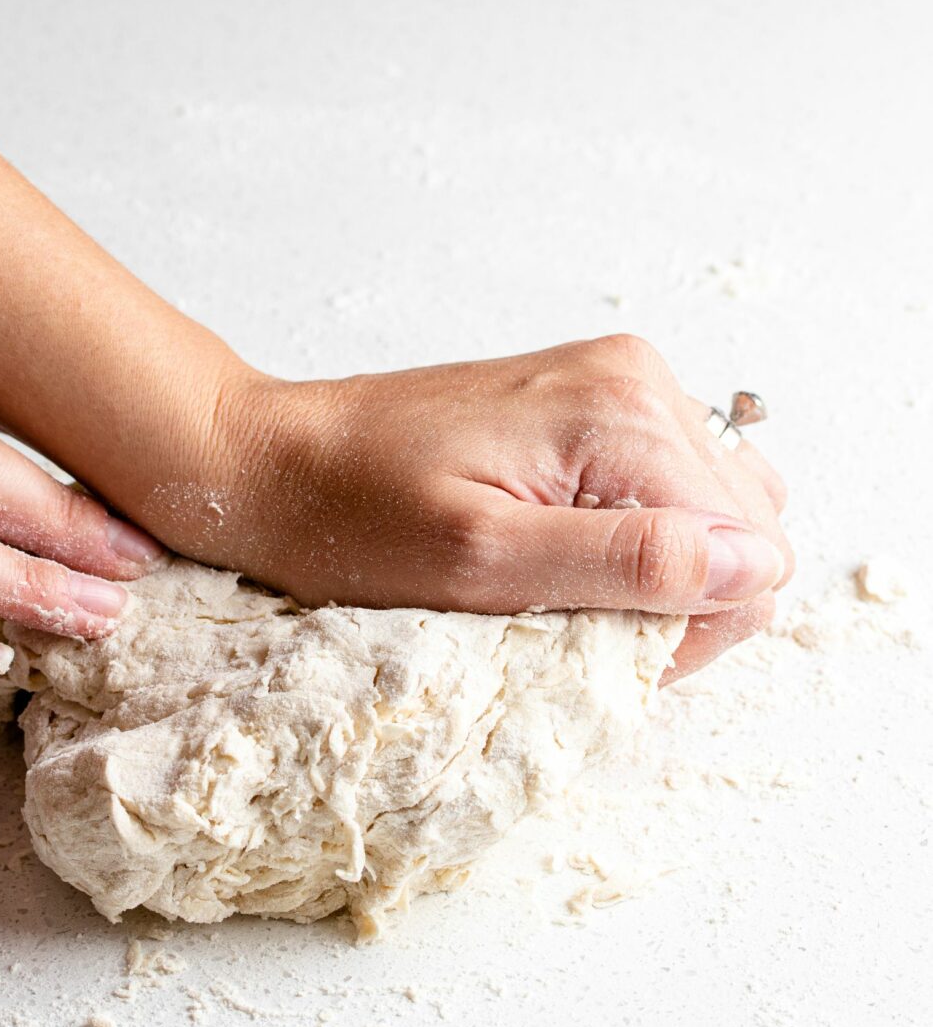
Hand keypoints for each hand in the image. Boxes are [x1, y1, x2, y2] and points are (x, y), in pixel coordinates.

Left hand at [147, 334, 793, 682]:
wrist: (273, 461)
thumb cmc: (352, 515)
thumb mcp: (482, 561)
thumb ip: (623, 563)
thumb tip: (752, 568)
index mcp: (623, 412)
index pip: (751, 550)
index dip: (689, 625)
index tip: (595, 645)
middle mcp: (637, 382)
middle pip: (743, 528)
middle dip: (676, 598)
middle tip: (568, 624)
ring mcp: (612, 387)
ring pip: (707, 514)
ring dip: (654, 573)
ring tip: (558, 592)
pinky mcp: (584, 405)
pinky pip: (659, 491)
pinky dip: (626, 541)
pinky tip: (557, 558)